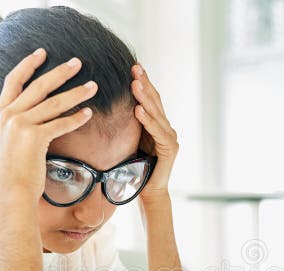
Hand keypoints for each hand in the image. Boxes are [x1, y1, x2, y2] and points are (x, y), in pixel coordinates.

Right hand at [0, 50, 97, 200]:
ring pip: (54, 102)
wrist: (11, 192)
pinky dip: (76, 118)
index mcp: (0, 114)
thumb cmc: (4, 172)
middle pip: (38, 86)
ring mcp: (22, 125)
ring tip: (93, 86)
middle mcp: (10, 115)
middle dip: (60, 72)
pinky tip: (88, 113)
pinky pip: (60, 123)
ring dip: (76, 93)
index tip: (42, 53)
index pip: (14, 81)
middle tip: (77, 62)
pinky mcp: (35, 138)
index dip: (28, 65)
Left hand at [131, 64, 177, 201]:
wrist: (148, 192)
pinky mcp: (170, 149)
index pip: (150, 99)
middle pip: (155, 102)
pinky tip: (139, 110)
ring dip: (145, 98)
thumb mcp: (130, 140)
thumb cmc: (136, 169)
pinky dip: (148, 120)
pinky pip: (157, 132)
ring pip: (156, 114)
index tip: (133, 66)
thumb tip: (112, 107)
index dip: (143, 82)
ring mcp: (170, 138)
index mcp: (157, 125)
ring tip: (135, 84)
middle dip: (145, 84)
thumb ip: (129, 125)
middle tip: (135, 67)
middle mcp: (166, 128)